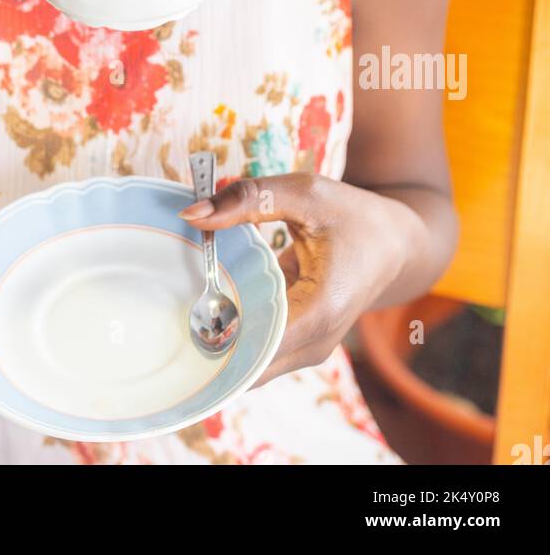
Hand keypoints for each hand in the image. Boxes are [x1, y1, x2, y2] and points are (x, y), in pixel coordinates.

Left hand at [178, 172, 406, 385]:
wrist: (396, 242)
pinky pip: (257, 349)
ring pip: (248, 364)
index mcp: (321, 310)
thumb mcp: (305, 193)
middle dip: (204, 343)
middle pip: (246, 366)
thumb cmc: (353, 215)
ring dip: (216, 339)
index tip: (172, 325)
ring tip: (177, 311)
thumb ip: (248, 200)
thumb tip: (190, 213)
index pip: (254, 351)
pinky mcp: (301, 343)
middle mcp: (316, 342)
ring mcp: (309, 348)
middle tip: (163, 316)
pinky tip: (204, 306)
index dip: (211, 343)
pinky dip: (231, 332)